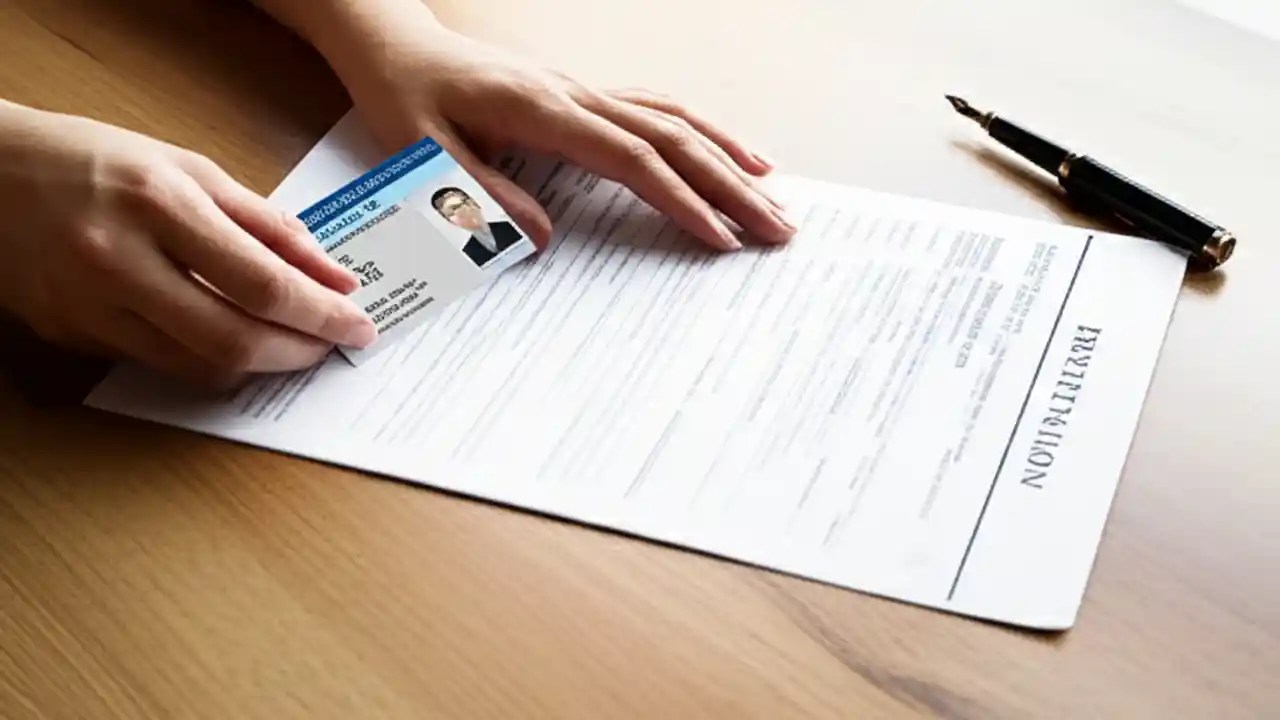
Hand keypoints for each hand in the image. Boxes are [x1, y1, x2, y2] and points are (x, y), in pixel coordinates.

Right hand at [0, 103, 375, 386]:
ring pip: (199, 367)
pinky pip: (162, 366)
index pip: (261, 281)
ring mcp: (90, 306)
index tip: (359, 325)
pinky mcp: (74, 336)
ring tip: (295, 346)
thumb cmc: (96, 161)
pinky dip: (212, 361)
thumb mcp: (188, 169)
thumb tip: (333, 274)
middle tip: (334, 347)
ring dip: (262, 366)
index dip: (321, 313)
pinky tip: (236, 341)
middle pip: (234, 338)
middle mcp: (120, 260)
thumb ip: (266, 224)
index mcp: (158, 203)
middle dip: (300, 351)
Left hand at [331, 22, 795, 251]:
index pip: (631, 159)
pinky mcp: (586, 95)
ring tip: (775, 196)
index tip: (720, 239)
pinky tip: (733, 152)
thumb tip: (541, 241)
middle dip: (729, 187)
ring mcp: (586, 90)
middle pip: (672, 138)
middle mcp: (577, 95)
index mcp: (542, 110)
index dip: (680, 200)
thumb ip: (480, 195)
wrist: (399, 45)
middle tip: (778, 228)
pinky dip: (703, 131)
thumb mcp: (422, 155)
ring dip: (728, 158)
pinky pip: (658, 109)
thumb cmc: (407, 99)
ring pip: (676, 118)